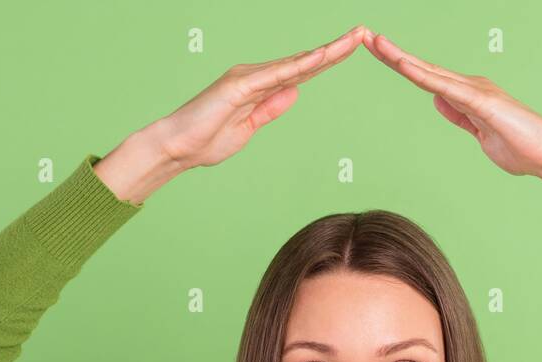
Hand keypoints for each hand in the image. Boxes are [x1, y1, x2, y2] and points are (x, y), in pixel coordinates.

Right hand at [152, 24, 367, 170]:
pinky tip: (320, 57)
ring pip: (295, 63)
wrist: (177, 147)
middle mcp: (255, 76)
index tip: (351, 50)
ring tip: (354, 39)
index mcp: (259, 88)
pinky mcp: (239, 86)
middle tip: (364, 33)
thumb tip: (295, 92)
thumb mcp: (249, 128)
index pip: (301, 73)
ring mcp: (247, 78)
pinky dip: (300, 65)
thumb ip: (270, 109)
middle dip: (335, 49)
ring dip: (326, 52)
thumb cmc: (206, 140)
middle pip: (304, 62)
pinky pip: (276, 74)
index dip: (327, 61)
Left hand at [362, 30, 541, 202]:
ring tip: (377, 43)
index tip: (377, 53)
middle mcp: (470, 87)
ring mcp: (476, 92)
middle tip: (366, 37)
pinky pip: (446, 88)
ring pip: (430, 73)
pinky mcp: (483, 102)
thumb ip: (459, 115)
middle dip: (392, 54)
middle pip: (423, 69)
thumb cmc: (520, 146)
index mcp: (467, 95)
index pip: (426, 78)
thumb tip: (437, 99)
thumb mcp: (480, 132)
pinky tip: (404, 67)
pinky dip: (423, 76)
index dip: (401, 64)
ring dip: (402, 58)